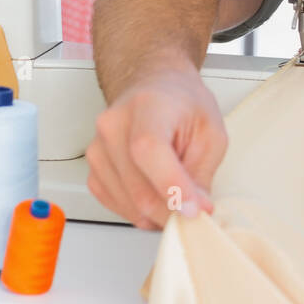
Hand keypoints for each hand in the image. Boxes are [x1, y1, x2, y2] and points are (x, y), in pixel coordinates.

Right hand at [85, 60, 227, 229]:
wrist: (156, 89)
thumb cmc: (183, 105)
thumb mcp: (210, 132)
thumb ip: (202, 173)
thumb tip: (194, 210)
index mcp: (147, 106)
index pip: (149, 151)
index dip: (171, 186)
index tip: (193, 210)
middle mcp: (114, 125)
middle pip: (138, 188)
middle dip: (171, 211)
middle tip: (195, 214)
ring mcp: (98, 148)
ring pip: (128, 204)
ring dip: (157, 214)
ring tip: (176, 196)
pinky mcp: (93, 168)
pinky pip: (115, 204)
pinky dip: (139, 211)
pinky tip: (156, 195)